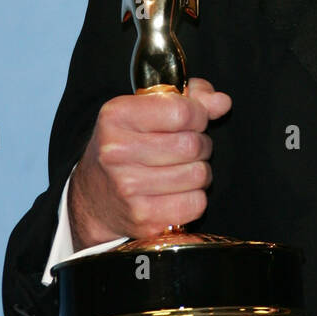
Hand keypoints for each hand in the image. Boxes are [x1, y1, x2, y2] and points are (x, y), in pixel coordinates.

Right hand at [68, 77, 231, 249]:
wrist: (95, 196)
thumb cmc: (128, 145)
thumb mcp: (147, 109)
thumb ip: (190, 98)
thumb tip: (222, 103)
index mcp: (117, 116)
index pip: (182, 111)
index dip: (198, 115)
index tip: (192, 121)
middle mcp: (117, 151)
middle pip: (193, 145)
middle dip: (200, 145)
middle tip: (186, 148)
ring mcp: (128, 187)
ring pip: (199, 174)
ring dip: (199, 172)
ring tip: (179, 169)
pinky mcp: (143, 217)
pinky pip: (196, 203)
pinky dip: (194, 198)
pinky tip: (175, 192)